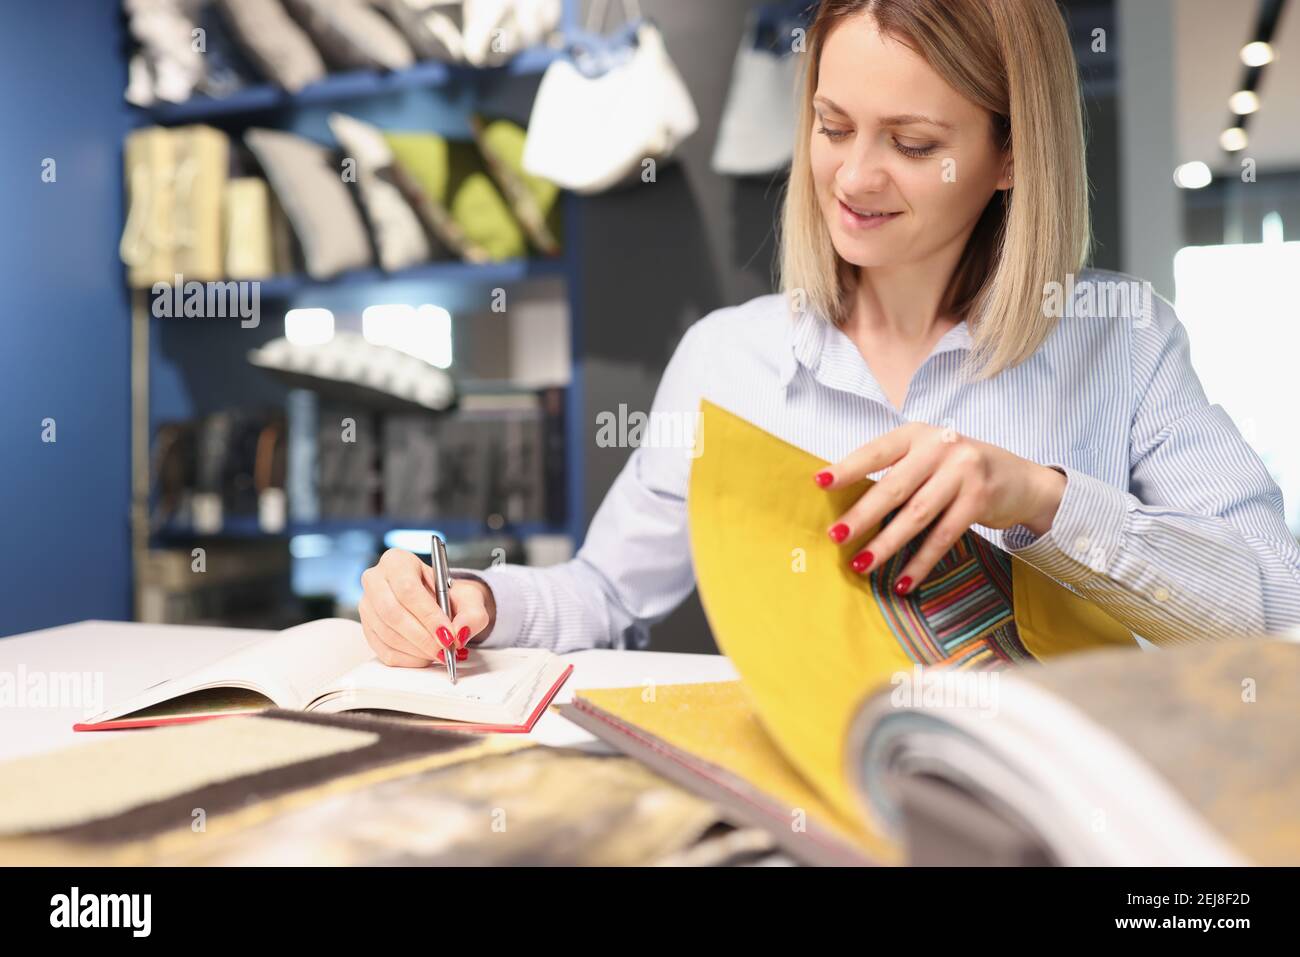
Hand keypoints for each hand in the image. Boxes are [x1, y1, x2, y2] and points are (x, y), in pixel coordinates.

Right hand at [358, 548, 495, 667]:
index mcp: (397, 561)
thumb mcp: (468, 598)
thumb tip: (460, 633)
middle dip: (422, 637)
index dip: (428, 616)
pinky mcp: (367, 629)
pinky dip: (408, 659)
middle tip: (444, 650)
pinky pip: (383, 650)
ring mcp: (366, 605)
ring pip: (387, 634)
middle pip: (392, 613)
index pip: (408, 590)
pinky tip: (425, 656)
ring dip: (417, 650)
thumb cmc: (449, 596)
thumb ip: (472, 614)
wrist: (437, 602)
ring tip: (439, 653)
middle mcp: (375, 580)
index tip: (448, 635)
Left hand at [813, 422, 1066, 593]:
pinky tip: (903, 580)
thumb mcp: (929, 457)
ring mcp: (963, 472)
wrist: (1022, 480)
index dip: (847, 467)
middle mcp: (940, 447)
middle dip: (862, 515)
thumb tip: (847, 501)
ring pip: (916, 515)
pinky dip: (921, 561)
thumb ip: (897, 471)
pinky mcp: (980, 499)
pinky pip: (943, 537)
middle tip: (836, 536)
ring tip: (862, 564)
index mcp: (917, 434)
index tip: (819, 483)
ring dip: (887, 544)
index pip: (876, 451)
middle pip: (894, 487)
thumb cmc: (960, 470)